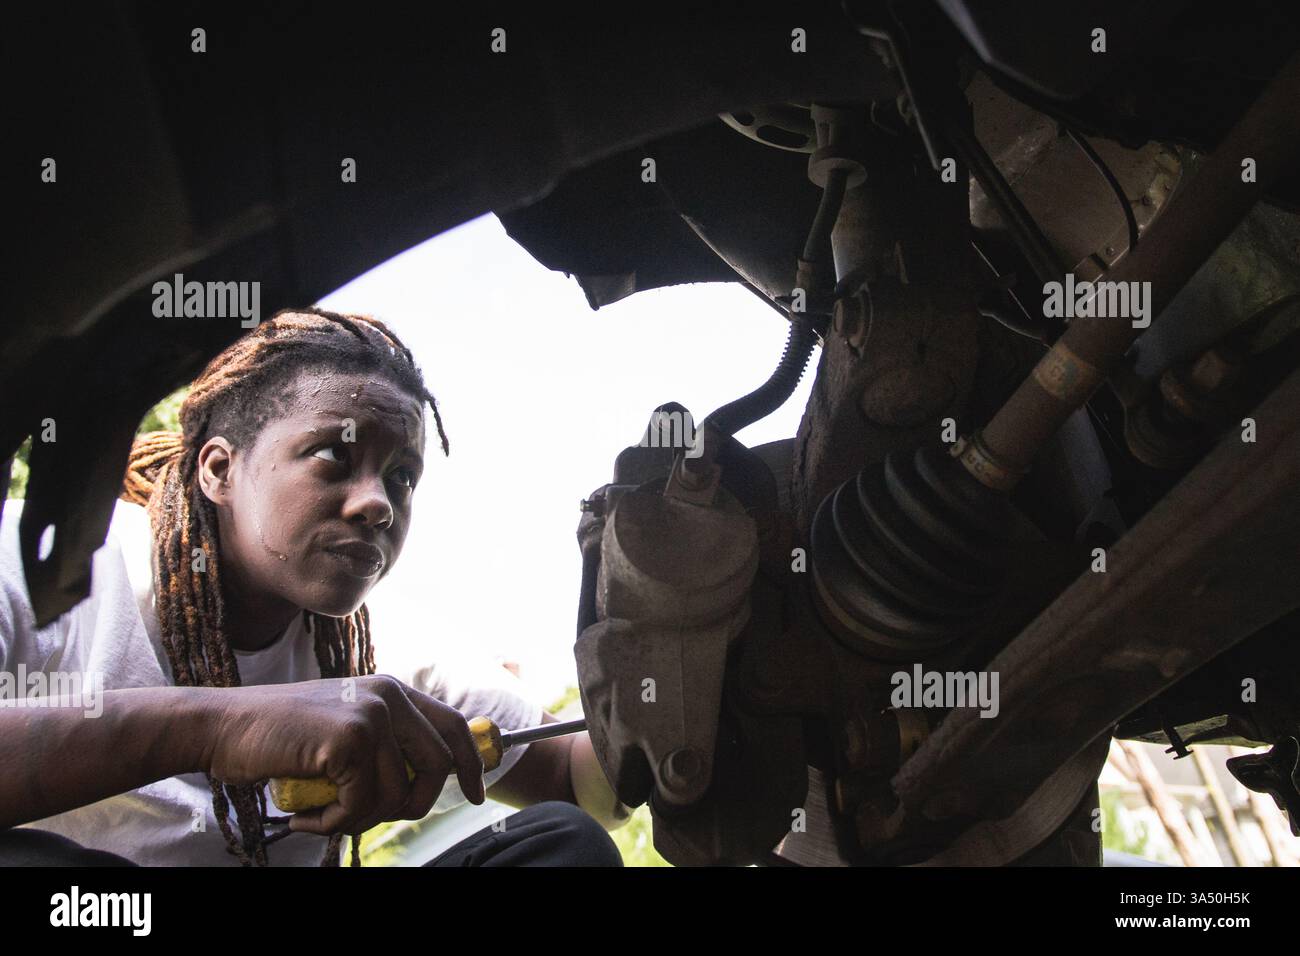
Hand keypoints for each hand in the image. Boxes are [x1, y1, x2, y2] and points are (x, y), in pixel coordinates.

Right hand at [203, 675, 485, 835]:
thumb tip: (424, 781)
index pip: (454, 726)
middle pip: (438, 766)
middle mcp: (389, 696)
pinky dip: (334, 823)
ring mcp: (372, 714)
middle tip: (366, 817)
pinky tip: (306, 815)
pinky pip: (363, 805)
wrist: (222, 728)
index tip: (476, 793)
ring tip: (322, 814)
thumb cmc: (277, 738)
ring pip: (397, 795)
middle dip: (412, 805)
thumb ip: (384, 744)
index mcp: (392, 691)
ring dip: (359, 820)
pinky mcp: (350, 739)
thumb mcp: (343, 729)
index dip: (471, 764)